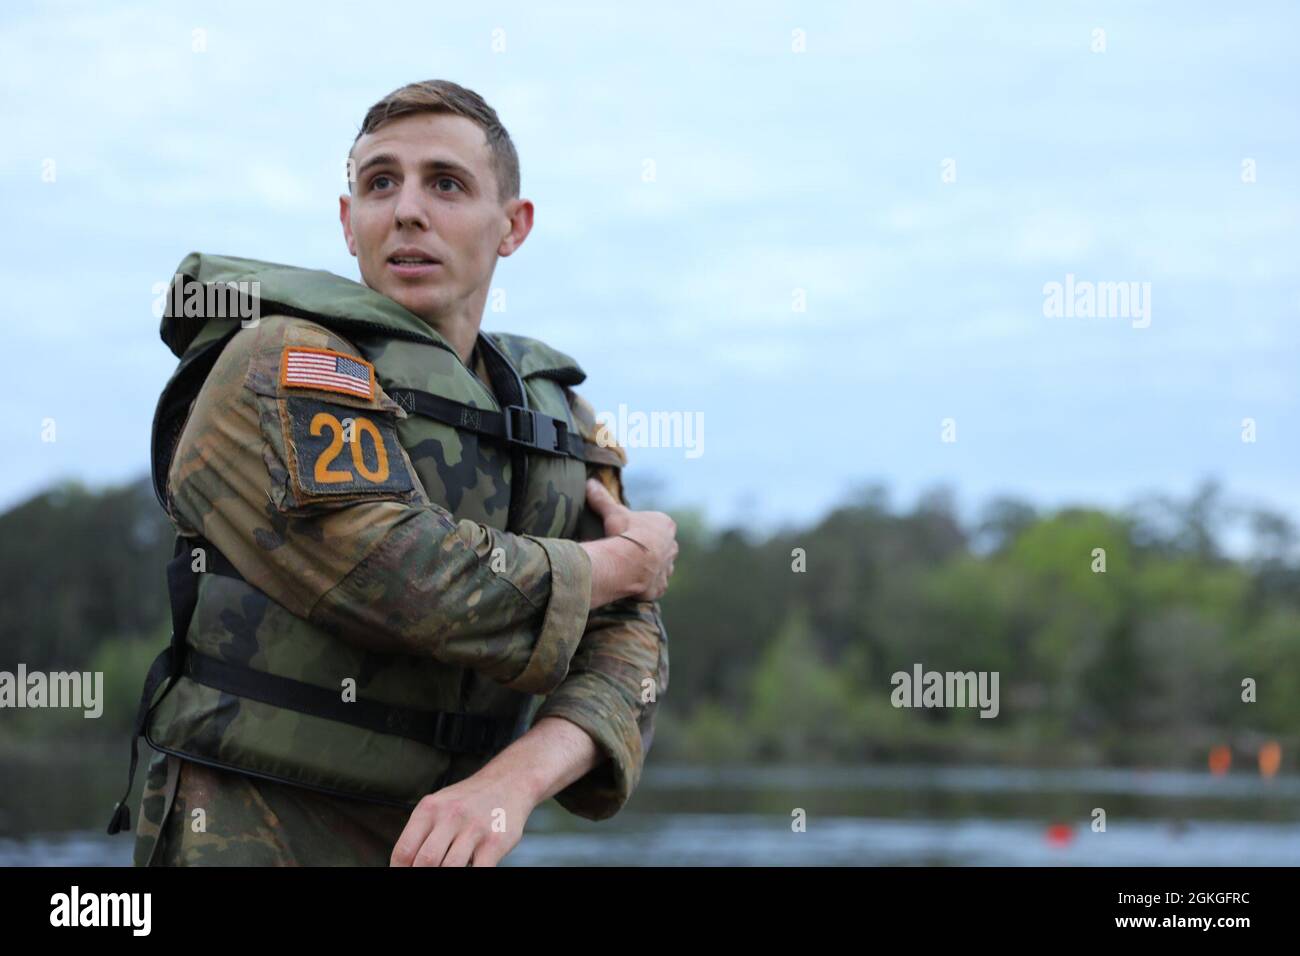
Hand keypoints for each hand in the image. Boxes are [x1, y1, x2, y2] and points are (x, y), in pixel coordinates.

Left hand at [389, 767, 533, 866]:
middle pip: (425, 861)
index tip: (404, 874)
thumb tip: (407, 865)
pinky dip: (471, 875)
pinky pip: (479, 870)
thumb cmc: (470, 800)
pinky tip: (471, 868)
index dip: (400, 870)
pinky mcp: (495, 841)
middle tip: (426, 876)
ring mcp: (474, 829)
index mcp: (429, 809)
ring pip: (449, 868)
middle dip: (421, 876)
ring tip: (447, 870)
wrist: (509, 782)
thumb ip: (423, 832)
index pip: (404, 851)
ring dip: (445, 875)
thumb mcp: (440, 805)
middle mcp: (450, 816)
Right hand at [583, 478, 677, 601]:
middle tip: (628, 551)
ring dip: (649, 567)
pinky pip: (655, 586)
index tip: (627, 532)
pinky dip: (646, 586)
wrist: (631, 563)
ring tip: (629, 569)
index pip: (656, 525)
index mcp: (665, 525)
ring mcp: (667, 568)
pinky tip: (633, 583)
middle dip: (648, 548)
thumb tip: (590, 482)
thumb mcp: (612, 513)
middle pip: (661, 546)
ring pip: (660, 567)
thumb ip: (602, 499)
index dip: (641, 528)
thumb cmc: (625, 533)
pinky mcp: (660, 586)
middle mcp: (671, 547)